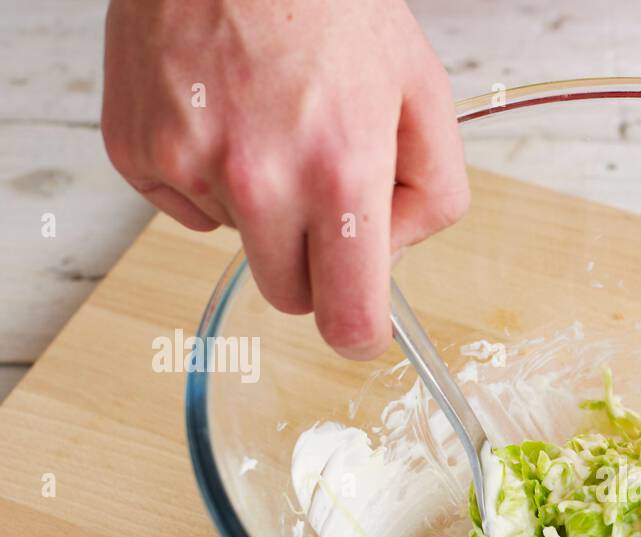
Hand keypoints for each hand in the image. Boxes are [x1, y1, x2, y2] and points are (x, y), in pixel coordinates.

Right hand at [103, 0, 468, 358]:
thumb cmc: (332, 6)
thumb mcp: (424, 94)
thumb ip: (433, 192)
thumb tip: (394, 257)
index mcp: (341, 174)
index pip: (346, 317)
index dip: (360, 331)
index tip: (362, 324)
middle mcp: (259, 180)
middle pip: (291, 294)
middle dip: (315, 262)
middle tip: (325, 193)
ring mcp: (189, 165)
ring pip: (241, 245)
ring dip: (263, 210)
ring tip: (273, 127)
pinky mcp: (138, 150)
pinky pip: (187, 207)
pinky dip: (210, 179)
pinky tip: (226, 117)